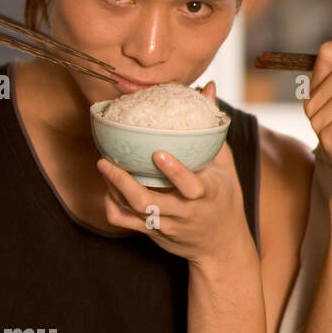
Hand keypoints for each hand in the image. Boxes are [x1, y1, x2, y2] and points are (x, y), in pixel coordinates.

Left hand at [97, 81, 251, 266]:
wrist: (222, 245)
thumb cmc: (225, 197)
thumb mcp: (227, 164)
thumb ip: (214, 128)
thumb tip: (207, 87)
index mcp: (208, 194)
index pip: (191, 186)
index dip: (174, 172)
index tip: (158, 153)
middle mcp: (186, 213)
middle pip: (149, 202)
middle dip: (124, 182)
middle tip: (106, 160)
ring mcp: (168, 225)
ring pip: (132, 211)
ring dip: (113, 190)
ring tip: (104, 167)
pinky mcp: (154, 234)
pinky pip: (125, 222)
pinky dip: (112, 205)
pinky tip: (109, 188)